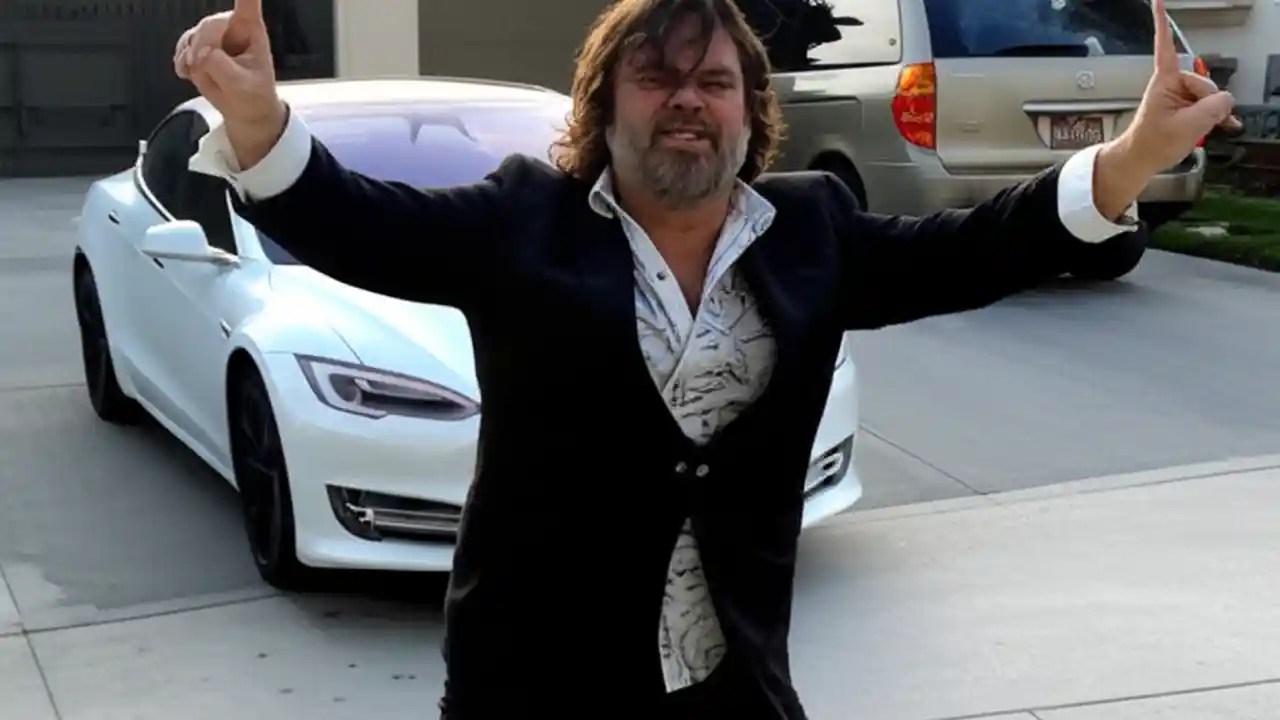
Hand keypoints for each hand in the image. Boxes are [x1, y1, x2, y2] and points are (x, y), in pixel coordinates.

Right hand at [174, 0, 285, 168]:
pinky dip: (182, 62)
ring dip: (192, 58)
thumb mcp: (242, 86)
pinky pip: (182, 46)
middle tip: (203, 67)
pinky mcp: (198, 46)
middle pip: (209, 25)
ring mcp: (214, 35)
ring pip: (192, 36)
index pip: (247, 1)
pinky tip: (189, 74)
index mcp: (251, 29)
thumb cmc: (253, 95)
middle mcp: (232, 26)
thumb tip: (201, 53)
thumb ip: (221, 67)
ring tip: (205, 76)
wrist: (245, 111)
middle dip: (203, 47)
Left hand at [1094, 0, 1239, 219]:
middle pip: (1205, 83)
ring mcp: (1180, 96)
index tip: (1157, 2)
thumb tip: (1227, 99)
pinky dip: (1218, 115)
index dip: (1162, 25)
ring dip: (1212, 112)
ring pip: (1210, 96)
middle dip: (1207, 102)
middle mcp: (1172, 84)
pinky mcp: (1186, 107)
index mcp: (1165, 81)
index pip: (1165, 47)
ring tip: (1199, 129)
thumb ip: (1213, 108)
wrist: (1140, 160)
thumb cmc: (1153, 142)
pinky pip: (1209, 105)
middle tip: (1193, 122)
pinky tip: (1228, 124)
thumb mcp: (1188, 126)